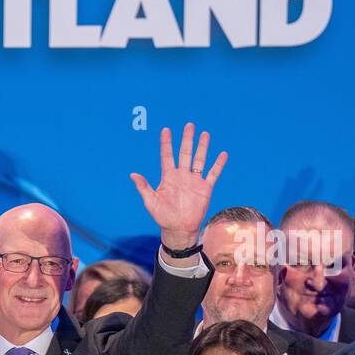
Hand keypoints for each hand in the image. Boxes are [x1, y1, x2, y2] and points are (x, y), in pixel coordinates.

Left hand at [130, 123, 228, 249]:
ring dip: (202, 147)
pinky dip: (218, 164)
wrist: (178, 229)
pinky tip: (223, 154)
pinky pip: (213, 174)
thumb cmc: (162, 216)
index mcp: (168, 177)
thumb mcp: (150, 201)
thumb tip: (132, 174)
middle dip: (187, 139)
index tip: (166, 130)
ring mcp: (194, 181)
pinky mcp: (205, 188)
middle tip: (189, 125)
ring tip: (205, 134)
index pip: (167, 156)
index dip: (166, 143)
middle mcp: (182, 175)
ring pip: (199, 159)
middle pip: (185, 153)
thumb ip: (143, 187)